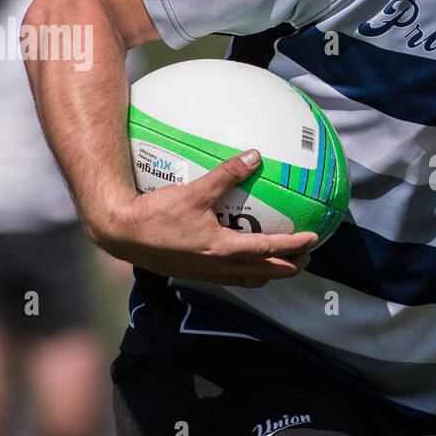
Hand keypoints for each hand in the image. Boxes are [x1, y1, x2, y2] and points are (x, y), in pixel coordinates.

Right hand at [93, 150, 318, 287]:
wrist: (122, 235)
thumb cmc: (156, 213)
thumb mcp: (194, 190)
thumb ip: (226, 174)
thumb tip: (255, 155)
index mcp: (222, 249)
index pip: (269, 250)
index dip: (294, 246)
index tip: (313, 240)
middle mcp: (218, 266)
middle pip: (265, 273)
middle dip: (289, 268)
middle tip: (307, 259)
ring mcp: (206, 273)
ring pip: (248, 280)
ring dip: (269, 273)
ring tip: (282, 265)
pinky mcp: (194, 273)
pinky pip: (230, 278)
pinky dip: (246, 273)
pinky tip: (243, 261)